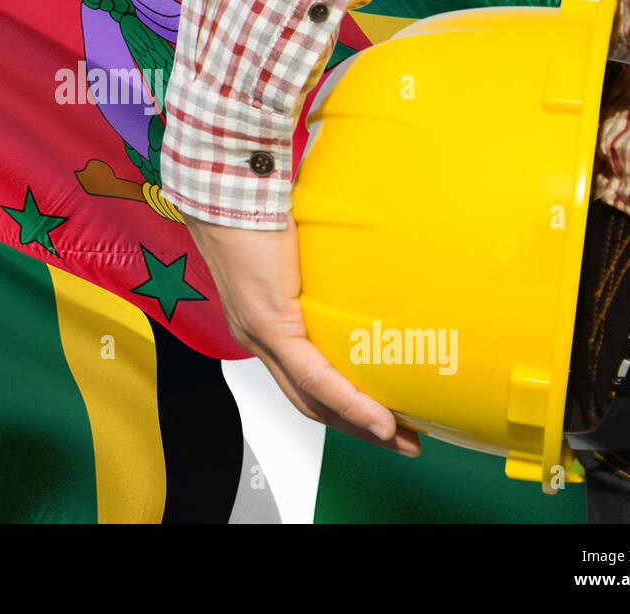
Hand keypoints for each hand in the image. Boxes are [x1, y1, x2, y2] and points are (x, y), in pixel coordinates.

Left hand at [186, 213, 419, 456]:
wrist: (228, 189)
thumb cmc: (257, 206)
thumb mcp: (300, 247)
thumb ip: (325, 263)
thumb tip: (368, 254)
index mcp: (265, 322)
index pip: (303, 380)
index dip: (340, 405)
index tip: (379, 417)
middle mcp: (258, 337)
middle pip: (309, 401)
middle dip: (356, 427)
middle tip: (400, 440)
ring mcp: (261, 333)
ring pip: (312, 398)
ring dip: (358, 426)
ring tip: (399, 438)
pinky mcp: (269, 322)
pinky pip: (312, 374)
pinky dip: (348, 402)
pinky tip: (378, 419)